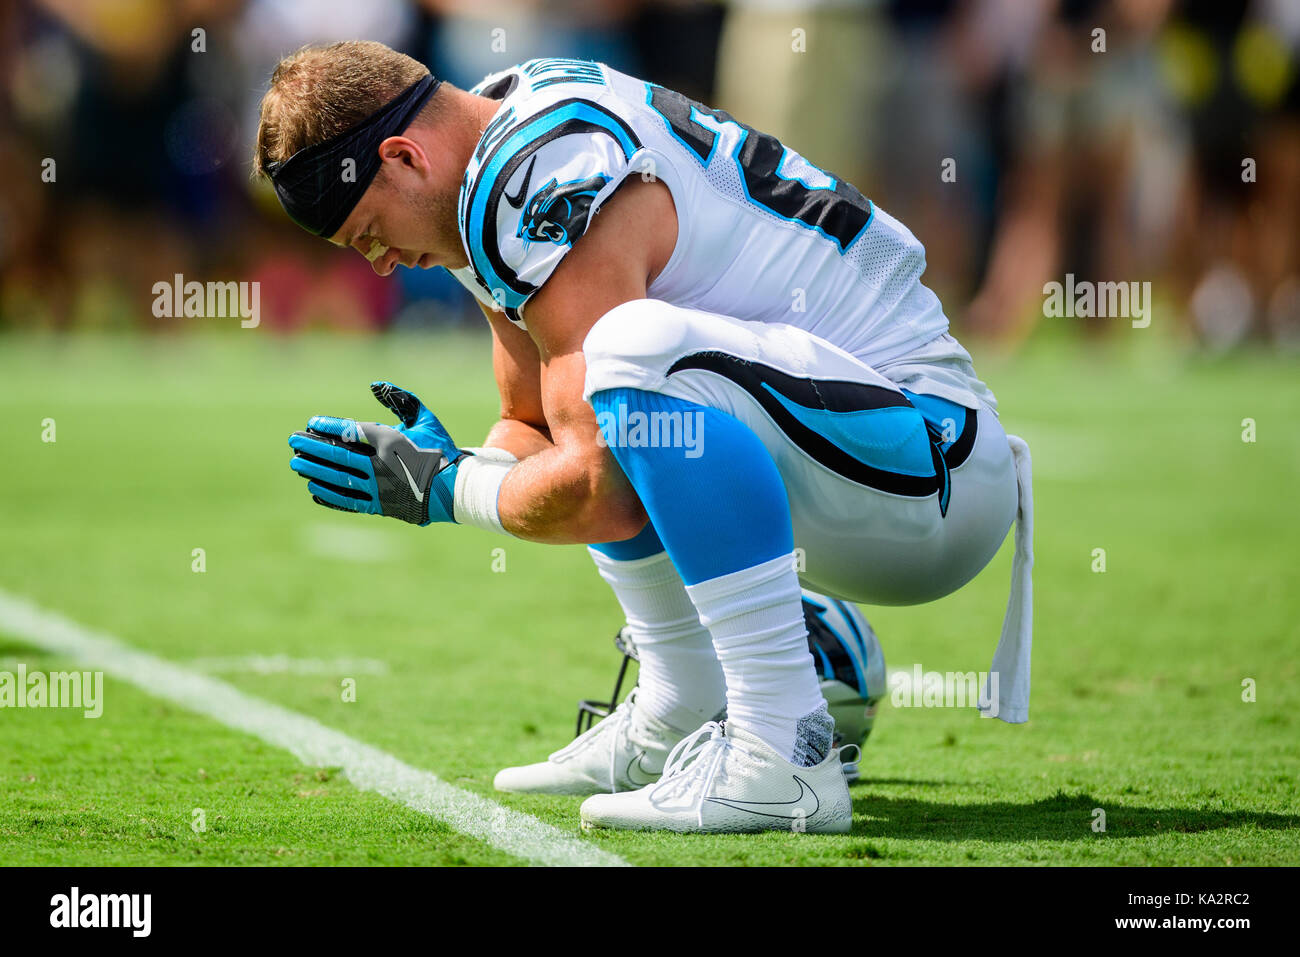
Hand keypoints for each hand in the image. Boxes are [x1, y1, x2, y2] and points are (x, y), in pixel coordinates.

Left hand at [288, 381, 466, 524]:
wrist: (456, 489)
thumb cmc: (440, 450)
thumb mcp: (424, 418)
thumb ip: (400, 399)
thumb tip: (375, 385)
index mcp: (391, 441)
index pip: (351, 431)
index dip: (328, 426)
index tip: (311, 423)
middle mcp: (381, 465)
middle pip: (338, 455)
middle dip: (312, 448)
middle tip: (293, 442)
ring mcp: (380, 488)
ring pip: (339, 478)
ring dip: (315, 471)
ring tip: (297, 464)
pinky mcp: (381, 506)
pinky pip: (348, 500)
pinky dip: (329, 495)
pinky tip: (315, 489)